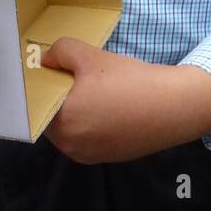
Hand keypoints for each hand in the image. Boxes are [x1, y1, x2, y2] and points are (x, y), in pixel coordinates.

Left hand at [40, 38, 210, 163]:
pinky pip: (87, 138)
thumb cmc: (129, 81)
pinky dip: (90, 123)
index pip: (37, 103)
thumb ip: (59, 52)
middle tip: (75, 78)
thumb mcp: (90, 55)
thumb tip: (45, 61)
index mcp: (61, 123)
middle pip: (51, 117)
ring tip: (94, 91)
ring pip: (69, 129)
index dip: (43, 85)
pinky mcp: (107, 158)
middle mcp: (70, 146)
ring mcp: (88, 155)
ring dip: (74, 111)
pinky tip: (109, 107)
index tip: (53, 71)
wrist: (173, 107)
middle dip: (59, 98)